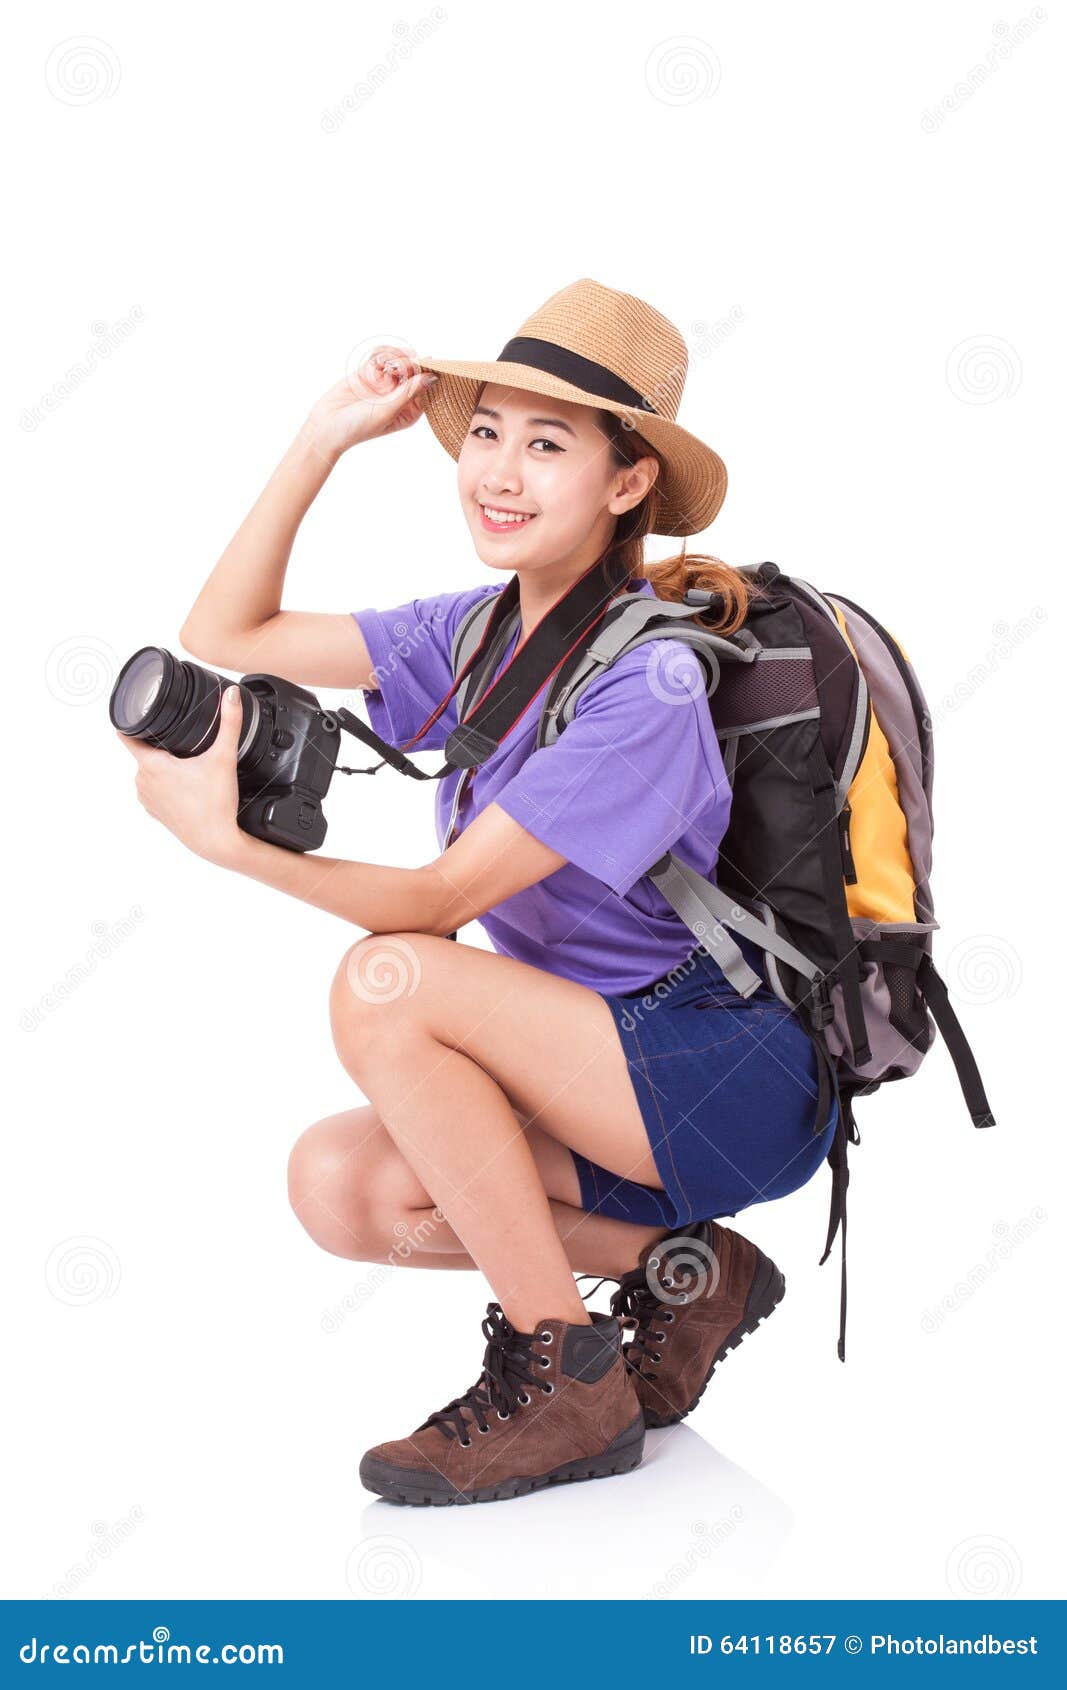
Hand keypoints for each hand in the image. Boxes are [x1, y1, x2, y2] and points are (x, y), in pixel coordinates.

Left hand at [117, 684, 245, 866]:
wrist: (216, 841)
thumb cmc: (216, 804)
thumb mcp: (224, 758)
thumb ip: (229, 723)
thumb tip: (230, 695)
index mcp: (151, 764)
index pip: (128, 734)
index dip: (132, 721)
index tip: (139, 713)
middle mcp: (142, 781)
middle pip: (144, 751)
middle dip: (159, 744)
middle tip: (184, 742)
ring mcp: (146, 798)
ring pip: (148, 771)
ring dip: (161, 765)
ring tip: (186, 764)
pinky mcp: (155, 812)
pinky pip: (154, 790)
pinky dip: (165, 784)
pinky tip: (184, 785)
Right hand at [303, 347, 437, 460]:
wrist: (326, 425)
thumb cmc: (358, 427)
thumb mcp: (387, 411)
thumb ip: (408, 393)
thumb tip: (432, 378)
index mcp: (410, 410)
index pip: (426, 387)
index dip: (426, 374)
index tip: (423, 366)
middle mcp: (400, 396)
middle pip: (414, 370)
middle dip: (407, 364)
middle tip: (393, 367)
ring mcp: (385, 383)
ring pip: (399, 359)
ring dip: (393, 356)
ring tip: (383, 365)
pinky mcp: (369, 372)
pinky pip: (381, 355)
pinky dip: (381, 353)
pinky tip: (376, 360)